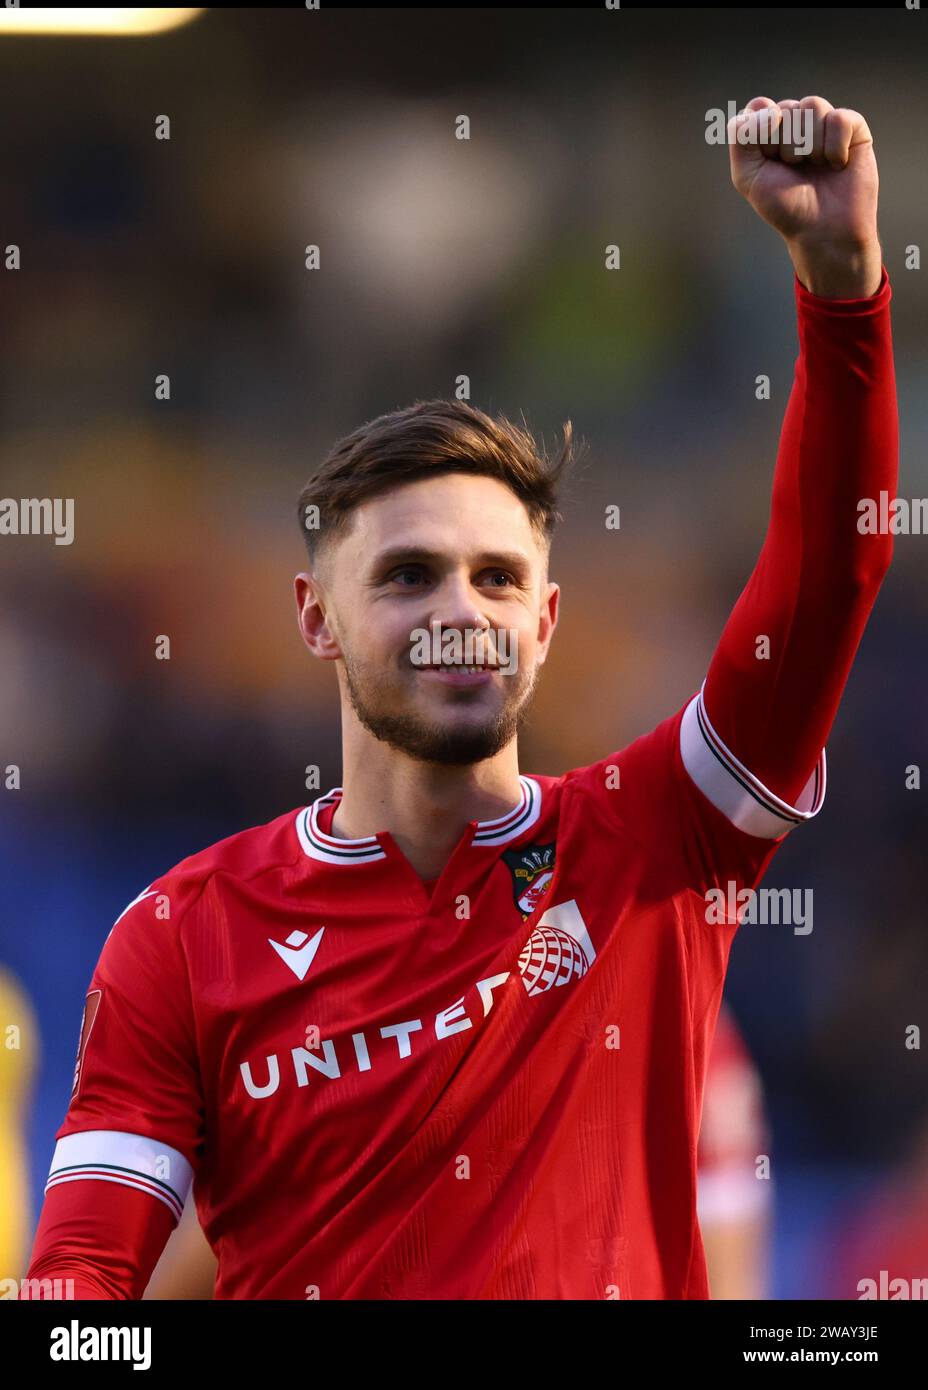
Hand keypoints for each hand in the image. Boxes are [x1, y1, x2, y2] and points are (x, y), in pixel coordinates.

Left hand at [727, 95, 881, 296]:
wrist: (822, 230)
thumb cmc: (784, 206)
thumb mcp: (746, 176)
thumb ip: (740, 137)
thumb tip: (771, 110)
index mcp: (768, 130)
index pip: (758, 107)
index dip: (761, 135)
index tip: (769, 161)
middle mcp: (796, 122)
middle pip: (785, 108)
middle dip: (786, 146)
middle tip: (795, 171)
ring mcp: (824, 123)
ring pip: (812, 106)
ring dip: (810, 146)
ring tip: (815, 167)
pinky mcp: (853, 128)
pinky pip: (839, 118)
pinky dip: (834, 147)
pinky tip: (836, 165)